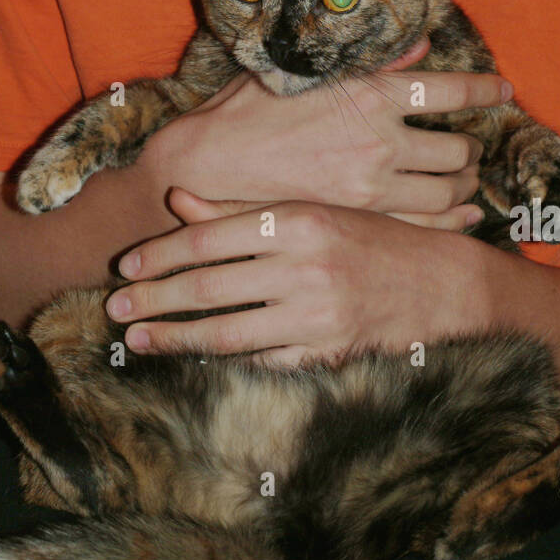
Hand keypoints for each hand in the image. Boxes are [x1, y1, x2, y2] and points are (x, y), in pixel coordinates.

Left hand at [106, 186, 491, 365]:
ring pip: (228, 332)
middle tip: (115, 307)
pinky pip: (264, 359)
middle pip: (210, 287)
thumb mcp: (312, 209)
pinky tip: (196, 355)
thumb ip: (243, 209)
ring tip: (140, 339)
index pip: (210, 239)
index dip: (161, 254)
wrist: (444, 283)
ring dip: (176, 337)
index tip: (127, 265)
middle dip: (154, 299)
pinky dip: (227, 357)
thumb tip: (178, 200)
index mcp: (297, 220)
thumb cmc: (373, 237)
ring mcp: (317, 315)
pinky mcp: (328, 353)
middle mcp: (304, 266)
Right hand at [147, 35, 513, 229]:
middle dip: (473, 148)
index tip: (503, 90)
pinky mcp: (360, 217)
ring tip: (465, 179)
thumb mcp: (312, 70)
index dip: (485, 89)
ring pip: (448, 192)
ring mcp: (372, 184)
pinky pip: (424, 225)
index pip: (451, 91)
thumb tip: (420, 46)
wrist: (212, 162)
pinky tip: (461, 216)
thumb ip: (375, 62)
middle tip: (472, 147)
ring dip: (466, 185)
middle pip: (459, 149)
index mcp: (372, 94)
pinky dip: (452, 222)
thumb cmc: (254, 106)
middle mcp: (380, 139)